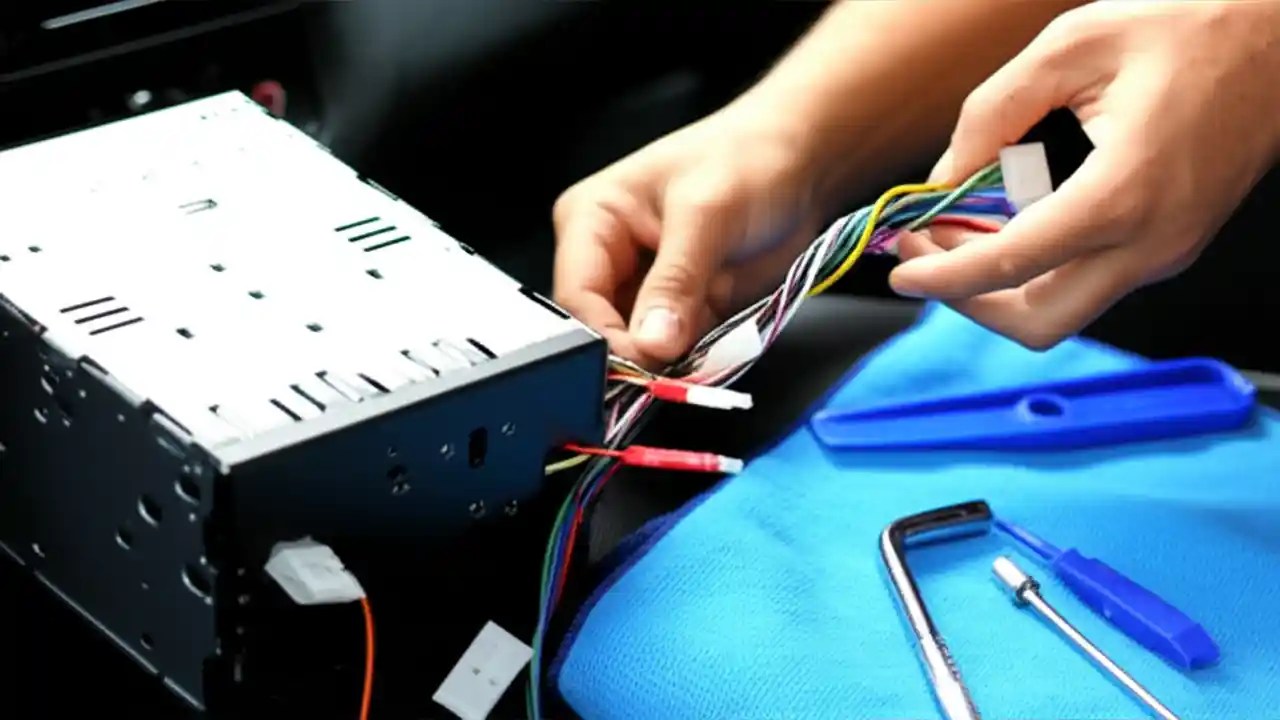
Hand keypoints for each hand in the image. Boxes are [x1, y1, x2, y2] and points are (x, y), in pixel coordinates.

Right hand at [552, 107, 826, 365]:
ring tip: (698, 354)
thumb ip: (676, 280)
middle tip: (671, 368)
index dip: (604, 334)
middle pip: (600, 326)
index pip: (577, 294)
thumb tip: (651, 341)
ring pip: (637, 345)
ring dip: (667, 361)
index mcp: (592, 218)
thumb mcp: (708, 213)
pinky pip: (675, 350)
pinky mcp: (682, 308)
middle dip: (636, 352)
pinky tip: (713, 350)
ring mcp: (646, 286)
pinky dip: (693, 359)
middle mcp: (610, 256)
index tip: (643, 362)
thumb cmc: (751, 158)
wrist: (804, 158)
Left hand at [889, 1, 1279, 349]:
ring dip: (998, 283)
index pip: (1008, 266)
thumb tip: (945, 178)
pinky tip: (1007, 221)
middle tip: (923, 253)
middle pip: (1036, 322)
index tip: (899, 271)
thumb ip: (991, 114)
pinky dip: (1034, 267)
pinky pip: (1088, 282)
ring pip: (1061, 309)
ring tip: (957, 227)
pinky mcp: (1170, 248)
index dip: (941, 276)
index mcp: (1121, 194)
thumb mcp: (1069, 47)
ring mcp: (1165, 253)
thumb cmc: (1189, 26)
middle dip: (965, 298)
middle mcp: (1149, 243)